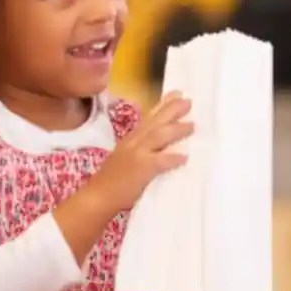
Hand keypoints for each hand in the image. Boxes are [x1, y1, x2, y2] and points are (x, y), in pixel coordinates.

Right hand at [87, 92, 193, 212]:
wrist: (98, 196)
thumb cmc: (112, 180)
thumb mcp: (125, 156)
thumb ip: (141, 148)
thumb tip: (163, 144)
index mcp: (131, 139)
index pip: (149, 118)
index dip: (163, 105)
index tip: (177, 94)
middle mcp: (134, 142)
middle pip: (156, 121)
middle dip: (173, 109)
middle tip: (188, 101)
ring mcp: (137, 154)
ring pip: (159, 135)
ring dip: (177, 129)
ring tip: (192, 125)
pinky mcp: (142, 169)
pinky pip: (161, 160)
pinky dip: (173, 158)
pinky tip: (184, 157)